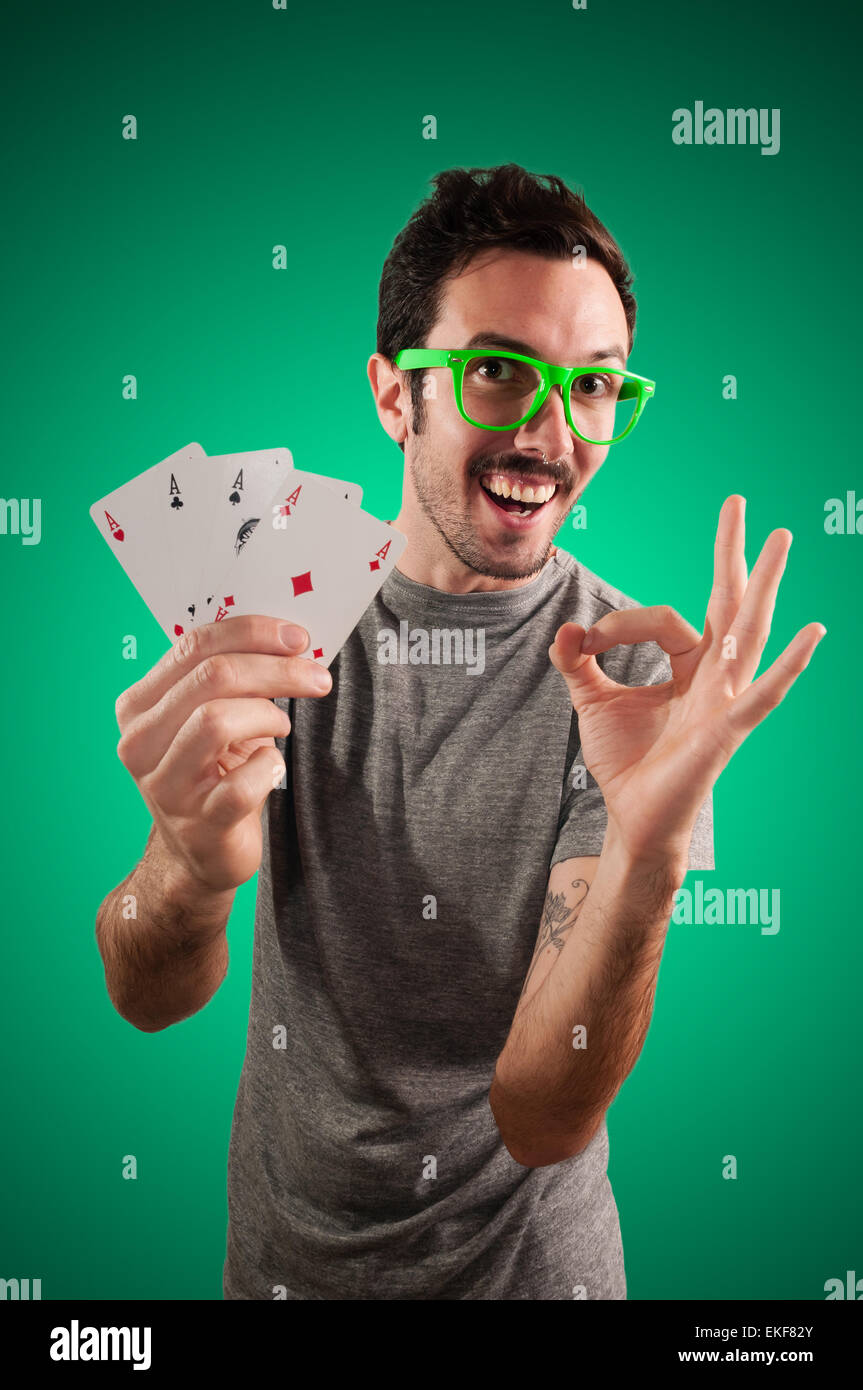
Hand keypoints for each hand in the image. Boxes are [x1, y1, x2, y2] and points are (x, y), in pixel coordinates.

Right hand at [115, 616, 331, 893]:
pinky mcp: (198, 824)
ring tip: (281, 726)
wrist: (201, 852)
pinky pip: (243, 782)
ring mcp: (165, 786)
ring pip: (218, 721)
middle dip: (275, 668)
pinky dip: (269, 767)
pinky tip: (272, 767)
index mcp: (139, 706)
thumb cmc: (213, 771)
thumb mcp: (209, 718)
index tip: (297, 636)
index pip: (192, 646)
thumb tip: (288, 639)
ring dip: (267, 715)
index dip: (250, 632)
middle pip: (212, 677)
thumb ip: (230, 677)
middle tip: (317, 675)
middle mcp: (140, 743)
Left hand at [549, 495, 825, 865]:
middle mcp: (714, 675)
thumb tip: (563, 629)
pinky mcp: (727, 730)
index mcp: (690, 665)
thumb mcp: (593, 702)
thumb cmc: (625, 762)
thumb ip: (578, 663)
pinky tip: (812, 633)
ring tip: (781, 539)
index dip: (619, 622)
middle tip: (738, 503)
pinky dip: (789, 665)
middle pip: (729, 604)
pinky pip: (762, 694)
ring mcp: (726, 700)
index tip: (582, 642)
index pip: (665, 617)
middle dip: (733, 554)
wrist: (632, 818)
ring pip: (749, 632)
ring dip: (765, 585)